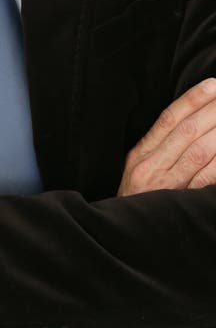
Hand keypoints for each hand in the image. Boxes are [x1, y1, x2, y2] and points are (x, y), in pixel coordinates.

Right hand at [118, 77, 215, 195]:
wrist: (121, 243)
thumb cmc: (135, 204)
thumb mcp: (136, 170)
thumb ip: (156, 148)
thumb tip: (188, 123)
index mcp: (140, 155)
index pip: (169, 118)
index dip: (192, 99)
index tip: (213, 85)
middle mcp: (151, 167)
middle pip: (188, 131)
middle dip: (213, 111)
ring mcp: (166, 188)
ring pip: (200, 152)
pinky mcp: (180, 206)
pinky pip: (206, 179)